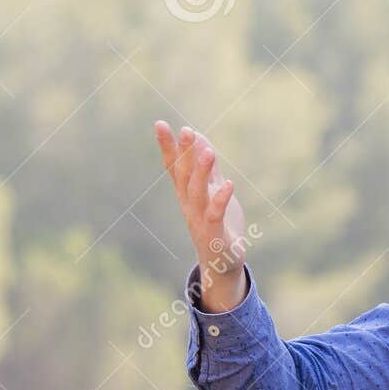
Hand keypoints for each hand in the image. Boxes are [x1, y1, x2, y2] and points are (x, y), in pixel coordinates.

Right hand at [154, 121, 247, 312]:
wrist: (222, 265)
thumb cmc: (219, 225)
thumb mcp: (213, 192)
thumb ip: (207, 167)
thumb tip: (199, 137)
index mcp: (186, 195)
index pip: (174, 167)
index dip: (167, 147)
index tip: (160, 124)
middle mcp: (189, 206)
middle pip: (184, 176)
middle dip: (185, 154)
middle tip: (186, 130)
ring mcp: (200, 221)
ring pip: (198, 194)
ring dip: (202, 173)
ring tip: (208, 152)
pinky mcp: (215, 235)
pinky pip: (216, 215)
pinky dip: (221, 200)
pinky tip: (229, 184)